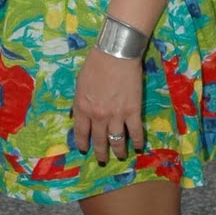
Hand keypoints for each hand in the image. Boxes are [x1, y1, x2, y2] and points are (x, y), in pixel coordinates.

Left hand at [72, 48, 145, 164]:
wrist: (116, 54)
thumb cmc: (96, 64)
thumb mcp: (80, 83)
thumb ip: (79, 101)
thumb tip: (77, 114)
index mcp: (82, 108)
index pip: (81, 132)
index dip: (83, 143)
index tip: (84, 149)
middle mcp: (98, 116)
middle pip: (99, 140)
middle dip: (100, 152)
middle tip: (102, 160)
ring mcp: (116, 115)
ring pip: (116, 140)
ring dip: (118, 151)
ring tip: (120, 156)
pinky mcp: (133, 111)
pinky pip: (136, 131)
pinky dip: (138, 141)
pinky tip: (138, 147)